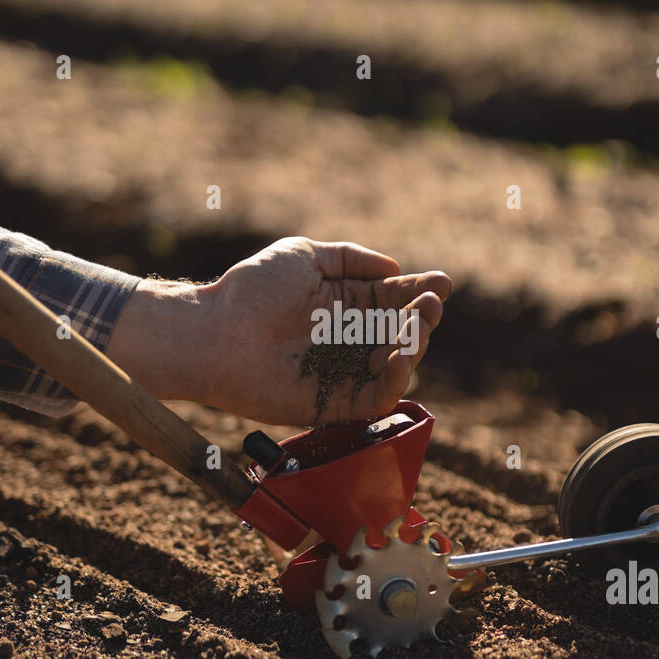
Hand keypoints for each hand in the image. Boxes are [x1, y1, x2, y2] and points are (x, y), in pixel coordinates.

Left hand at [107, 236, 450, 425]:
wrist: (217, 333)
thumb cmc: (253, 289)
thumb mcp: (303, 254)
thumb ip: (350, 258)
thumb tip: (393, 268)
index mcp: (343, 304)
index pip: (393, 299)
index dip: (419, 291)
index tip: (441, 283)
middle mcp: (348, 339)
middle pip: (402, 332)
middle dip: (423, 317)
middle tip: (427, 306)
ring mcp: (344, 372)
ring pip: (397, 365)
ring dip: (414, 346)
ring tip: (412, 328)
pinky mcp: (335, 404)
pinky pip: (377, 398)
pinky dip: (396, 382)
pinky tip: (398, 358)